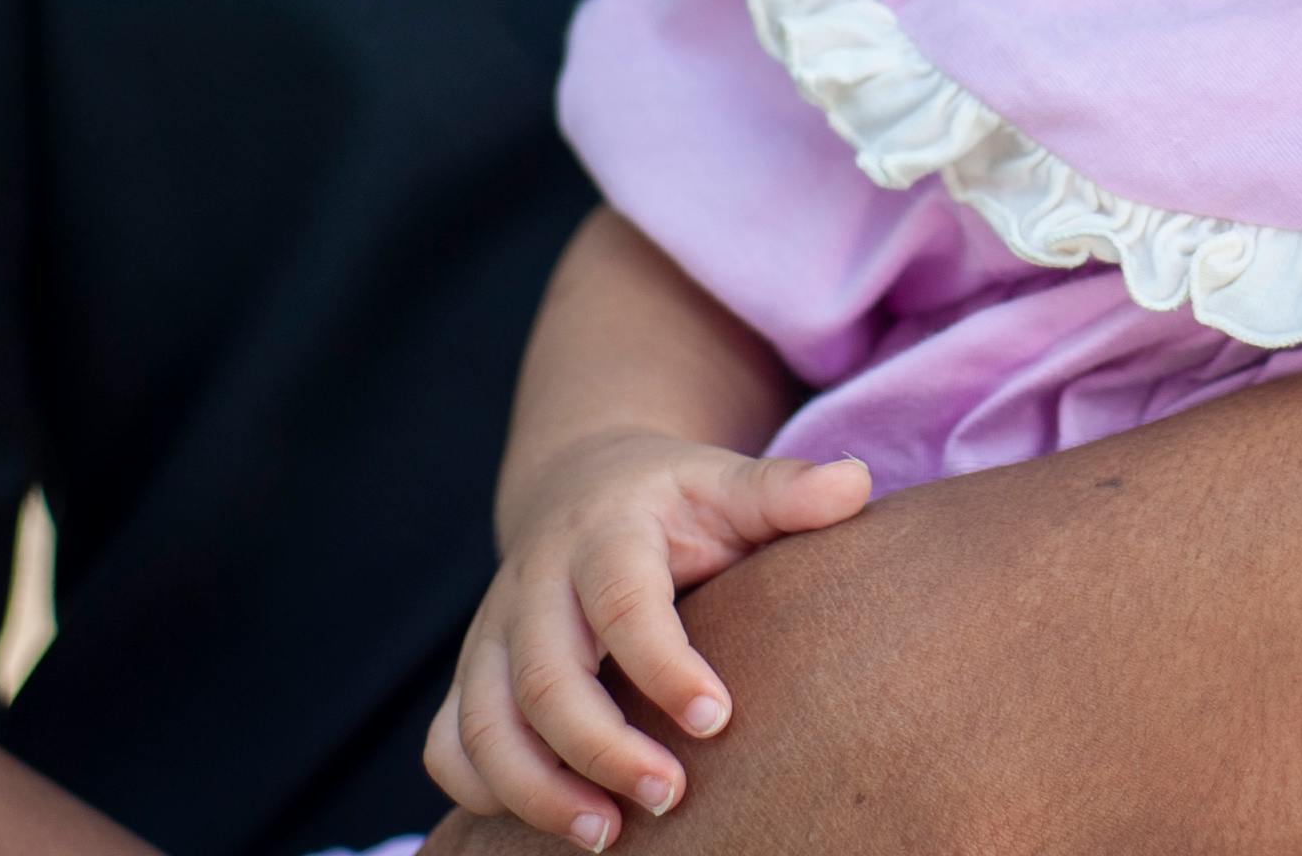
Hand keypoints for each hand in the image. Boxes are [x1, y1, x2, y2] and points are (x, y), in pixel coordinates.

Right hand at [425, 434, 871, 849]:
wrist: (581, 484)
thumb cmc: (674, 500)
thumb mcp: (726, 481)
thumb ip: (784, 490)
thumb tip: (854, 483)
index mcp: (604, 533)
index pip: (622, 604)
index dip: (665, 665)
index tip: (719, 719)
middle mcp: (534, 584)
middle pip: (541, 677)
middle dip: (599, 749)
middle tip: (669, 796)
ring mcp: (491, 632)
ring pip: (482, 723)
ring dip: (536, 790)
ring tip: (607, 837)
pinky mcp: (471, 673)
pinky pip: (447, 744)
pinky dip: (481, 790)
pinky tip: (547, 820)